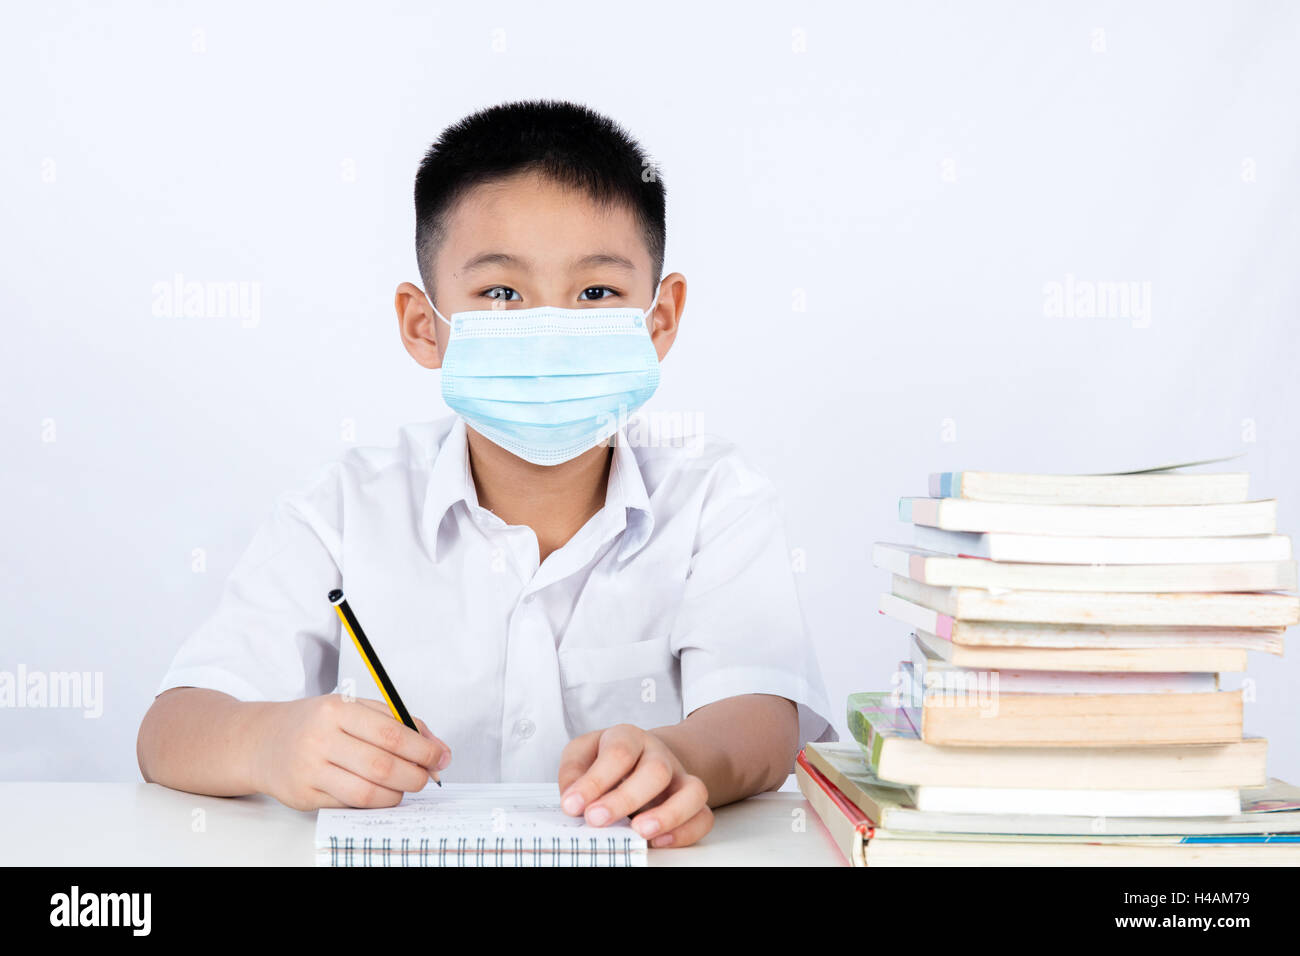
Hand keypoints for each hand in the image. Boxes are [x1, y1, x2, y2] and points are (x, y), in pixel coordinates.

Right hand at [251, 694, 450, 810]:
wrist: (262, 741)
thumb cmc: (316, 723)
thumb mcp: (355, 709)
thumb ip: (398, 722)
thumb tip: (437, 749)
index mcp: (338, 710)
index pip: (392, 733)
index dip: (423, 749)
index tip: (440, 757)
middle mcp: (321, 738)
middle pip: (383, 766)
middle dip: (415, 776)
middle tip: (426, 777)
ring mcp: (309, 769)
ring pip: (367, 793)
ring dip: (396, 795)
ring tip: (403, 788)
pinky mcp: (303, 796)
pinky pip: (349, 806)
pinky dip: (373, 803)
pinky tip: (379, 794)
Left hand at [557, 723, 711, 847]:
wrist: (643, 754)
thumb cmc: (608, 757)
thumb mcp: (583, 753)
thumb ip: (573, 771)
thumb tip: (572, 800)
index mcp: (629, 737)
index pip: (619, 752)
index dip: (595, 780)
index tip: (572, 805)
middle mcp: (659, 755)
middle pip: (656, 770)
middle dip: (625, 798)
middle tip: (596, 820)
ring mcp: (680, 778)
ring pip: (692, 791)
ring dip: (668, 815)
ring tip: (639, 832)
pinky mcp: (692, 802)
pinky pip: (703, 816)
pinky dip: (686, 832)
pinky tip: (659, 842)